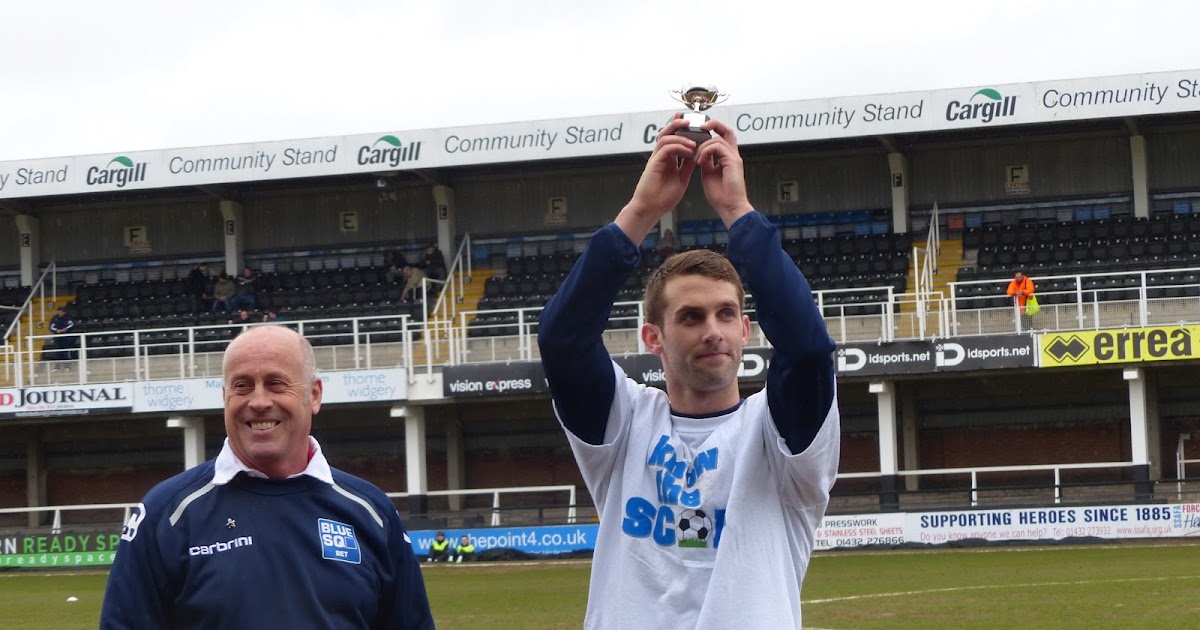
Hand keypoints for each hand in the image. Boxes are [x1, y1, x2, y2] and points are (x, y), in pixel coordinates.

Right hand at [615, 115, 698, 243]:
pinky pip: (666, 148)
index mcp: (667, 159)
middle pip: (667, 134)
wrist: (650, 210)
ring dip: (680, 136)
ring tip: (694, 139)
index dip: (681, 130)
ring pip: (665, 137)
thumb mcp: (681, 179)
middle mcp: (660, 157)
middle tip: (689, 120)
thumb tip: (698, 155)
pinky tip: (689, 150)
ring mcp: (655, 159)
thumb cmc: (663, 198)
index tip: (692, 123)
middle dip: (677, 124)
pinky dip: (678, 146)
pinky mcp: (653, 164)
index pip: (673, 139)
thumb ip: (687, 166)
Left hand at [696, 119, 753, 225]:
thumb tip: (699, 154)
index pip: (723, 136)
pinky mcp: (733, 161)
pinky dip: (706, 151)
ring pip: (718, 138)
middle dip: (713, 124)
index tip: (700, 131)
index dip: (713, 130)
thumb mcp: (708, 174)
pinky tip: (700, 162)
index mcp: (728, 158)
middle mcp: (733, 155)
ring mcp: (734, 157)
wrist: (730, 207)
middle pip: (727, 130)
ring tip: (697, 158)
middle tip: (700, 127)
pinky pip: (718, 147)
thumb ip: (706, 162)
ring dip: (703, 146)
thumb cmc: (721, 195)